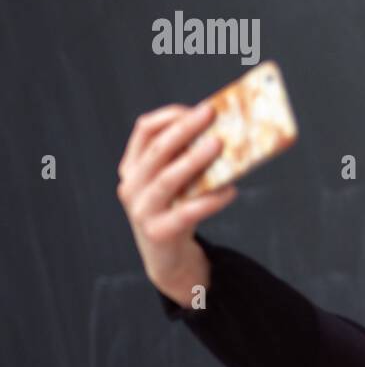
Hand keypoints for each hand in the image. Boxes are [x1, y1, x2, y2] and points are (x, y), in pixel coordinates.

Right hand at [116, 102, 236, 306]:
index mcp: (133, 166)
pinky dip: (210, 200)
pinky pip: (187, 212)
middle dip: (185, 129)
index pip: (144, 130)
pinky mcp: (158, 232)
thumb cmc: (177, 209)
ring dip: (194, 159)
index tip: (200, 109)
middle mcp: (131, 185)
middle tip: (211, 114)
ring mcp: (141, 210)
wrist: (167, 258)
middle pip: (158, 150)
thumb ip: (188, 159)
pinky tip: (231, 191)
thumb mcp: (177, 182)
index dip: (171, 116)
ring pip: (168, 179)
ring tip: (219, 144)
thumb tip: (228, 132)